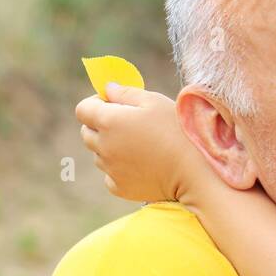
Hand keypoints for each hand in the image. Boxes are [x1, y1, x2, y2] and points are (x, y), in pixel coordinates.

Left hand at [75, 84, 209, 203]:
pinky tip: (143, 164)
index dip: (95, 103)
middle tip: (128, 124)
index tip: (113, 103)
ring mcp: (109, 169)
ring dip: (111, 147)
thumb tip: (107, 89)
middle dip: (101, 125)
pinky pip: (110, 174)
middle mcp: (103, 146)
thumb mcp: (155, 101)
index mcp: (109, 121)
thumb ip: (126, 92)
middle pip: (87, 132)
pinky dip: (120, 168)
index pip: (82, 109)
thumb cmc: (177, 130)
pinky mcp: (119, 187)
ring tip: (141, 146)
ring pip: (99, 154)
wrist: (193, 171)